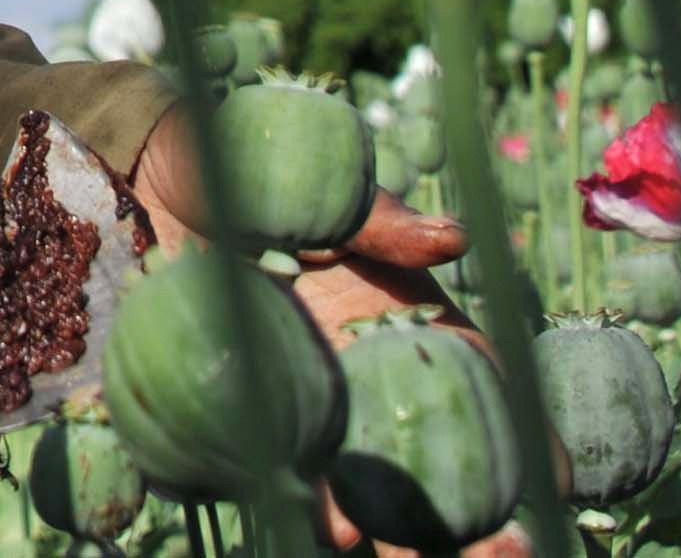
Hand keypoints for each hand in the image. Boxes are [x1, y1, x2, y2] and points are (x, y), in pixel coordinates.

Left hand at [127, 119, 530, 557]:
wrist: (131, 168)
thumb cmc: (240, 161)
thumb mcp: (318, 185)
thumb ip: (379, 219)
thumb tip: (454, 238)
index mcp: (396, 321)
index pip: (475, 385)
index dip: (521, 437)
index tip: (550, 484)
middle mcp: (355, 377)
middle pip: (426, 463)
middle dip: (467, 522)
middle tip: (503, 556)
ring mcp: (294, 403)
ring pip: (356, 489)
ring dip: (381, 532)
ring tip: (384, 552)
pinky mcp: (225, 415)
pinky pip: (262, 472)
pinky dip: (292, 505)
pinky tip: (319, 530)